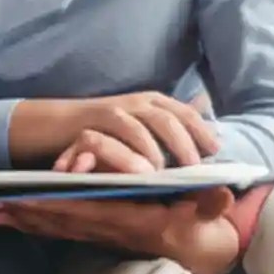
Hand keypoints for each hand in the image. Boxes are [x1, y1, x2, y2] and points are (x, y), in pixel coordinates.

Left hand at [0, 127, 240, 273]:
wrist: (206, 254)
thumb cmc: (204, 228)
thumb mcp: (211, 214)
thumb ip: (210, 204)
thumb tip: (219, 196)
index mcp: (132, 221)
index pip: (88, 211)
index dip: (58, 205)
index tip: (31, 197)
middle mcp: (110, 231)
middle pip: (61, 222)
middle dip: (28, 213)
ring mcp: (102, 235)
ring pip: (57, 228)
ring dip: (25, 221)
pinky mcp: (99, 235)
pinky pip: (62, 231)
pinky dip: (36, 225)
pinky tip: (12, 220)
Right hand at [75, 91, 219, 168]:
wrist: (58, 124)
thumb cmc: (103, 133)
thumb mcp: (137, 129)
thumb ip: (165, 131)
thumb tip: (203, 140)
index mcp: (153, 103)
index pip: (186, 113)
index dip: (202, 131)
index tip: (216, 152)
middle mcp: (140, 101)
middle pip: (173, 117)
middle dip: (188, 141)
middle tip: (197, 167)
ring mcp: (120, 108)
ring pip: (153, 122)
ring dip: (166, 147)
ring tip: (174, 171)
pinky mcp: (100, 118)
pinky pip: (125, 130)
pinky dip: (137, 149)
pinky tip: (144, 168)